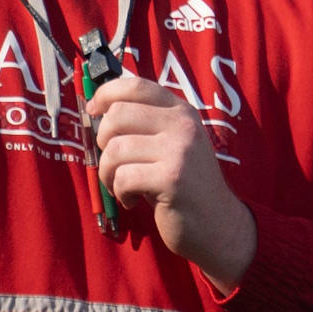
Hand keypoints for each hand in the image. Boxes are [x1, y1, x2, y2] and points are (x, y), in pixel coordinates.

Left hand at [87, 72, 256, 284]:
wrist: (218, 225)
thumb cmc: (185, 186)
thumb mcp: (172, 145)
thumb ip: (146, 124)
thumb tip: (98, 110)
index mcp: (181, 112)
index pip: (136, 86)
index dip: (106, 94)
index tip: (94, 111)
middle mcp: (183, 125)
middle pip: (118, 115)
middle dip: (103, 141)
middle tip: (114, 162)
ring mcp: (180, 151)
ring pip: (115, 149)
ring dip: (108, 173)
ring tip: (122, 186)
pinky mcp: (173, 179)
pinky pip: (124, 177)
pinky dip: (120, 192)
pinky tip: (132, 200)